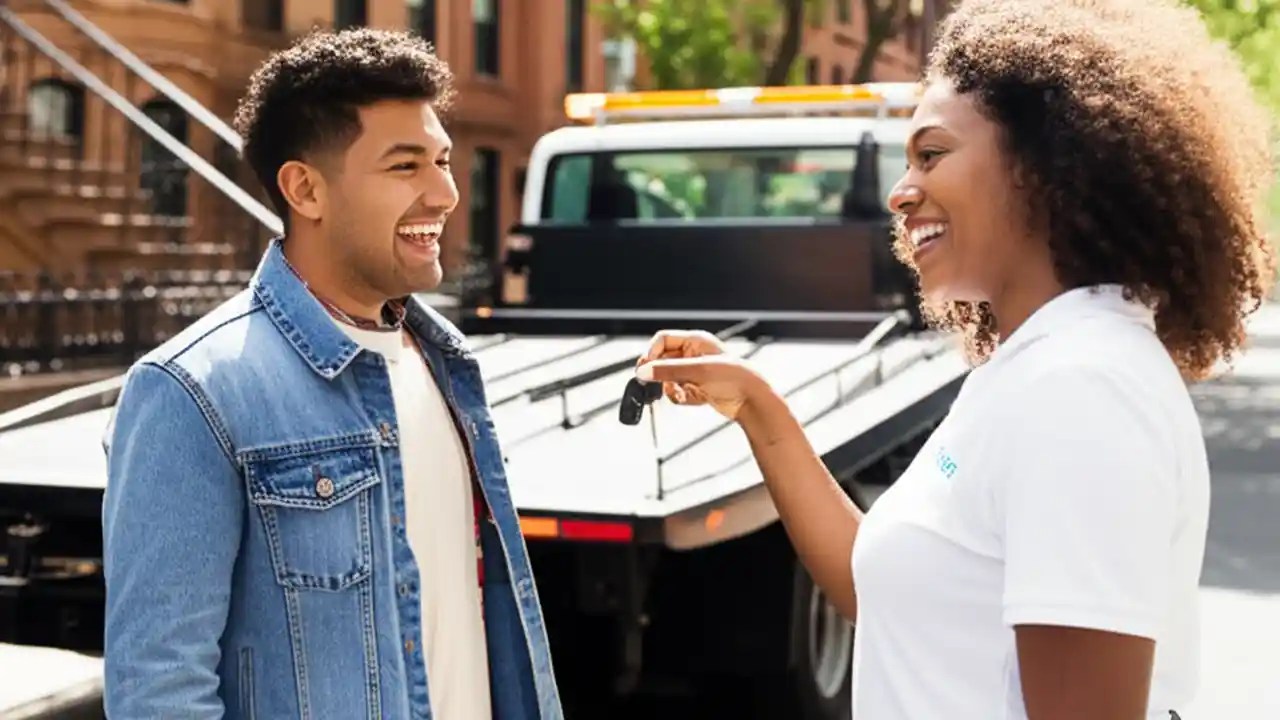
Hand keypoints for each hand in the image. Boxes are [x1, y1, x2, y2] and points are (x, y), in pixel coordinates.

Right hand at [635, 329, 770, 421]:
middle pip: (662, 360)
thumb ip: (667, 371)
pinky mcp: (696, 388)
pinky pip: (677, 391)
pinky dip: (680, 397)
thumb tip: (642, 371)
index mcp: (695, 341)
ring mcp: (694, 372)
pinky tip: (692, 400)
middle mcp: (693, 354)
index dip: (652, 353)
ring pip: (667, 378)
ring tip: (682, 394)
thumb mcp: (698, 371)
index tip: (646, 369)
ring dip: (670, 388)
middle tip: (654, 385)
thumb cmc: (734, 378)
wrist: (754, 401)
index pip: (662, 340)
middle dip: (660, 375)